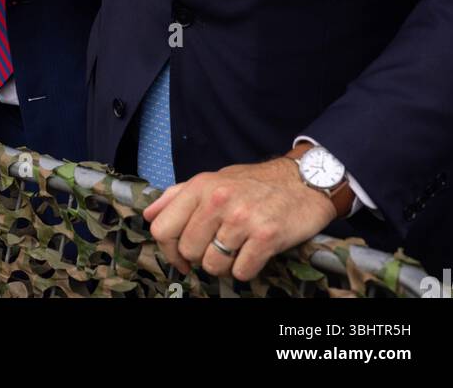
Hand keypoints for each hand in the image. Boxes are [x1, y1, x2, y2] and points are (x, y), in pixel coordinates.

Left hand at [144, 157, 335, 281]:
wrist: (303, 181)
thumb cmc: (255, 183)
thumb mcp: (214, 179)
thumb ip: (178, 196)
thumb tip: (149, 214)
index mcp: (201, 186)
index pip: (163, 228)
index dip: (169, 250)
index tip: (181, 257)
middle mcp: (218, 200)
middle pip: (188, 251)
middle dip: (200, 257)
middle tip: (218, 247)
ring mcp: (242, 218)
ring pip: (213, 265)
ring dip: (224, 265)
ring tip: (238, 247)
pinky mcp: (266, 236)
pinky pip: (241, 272)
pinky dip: (246, 269)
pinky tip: (254, 252)